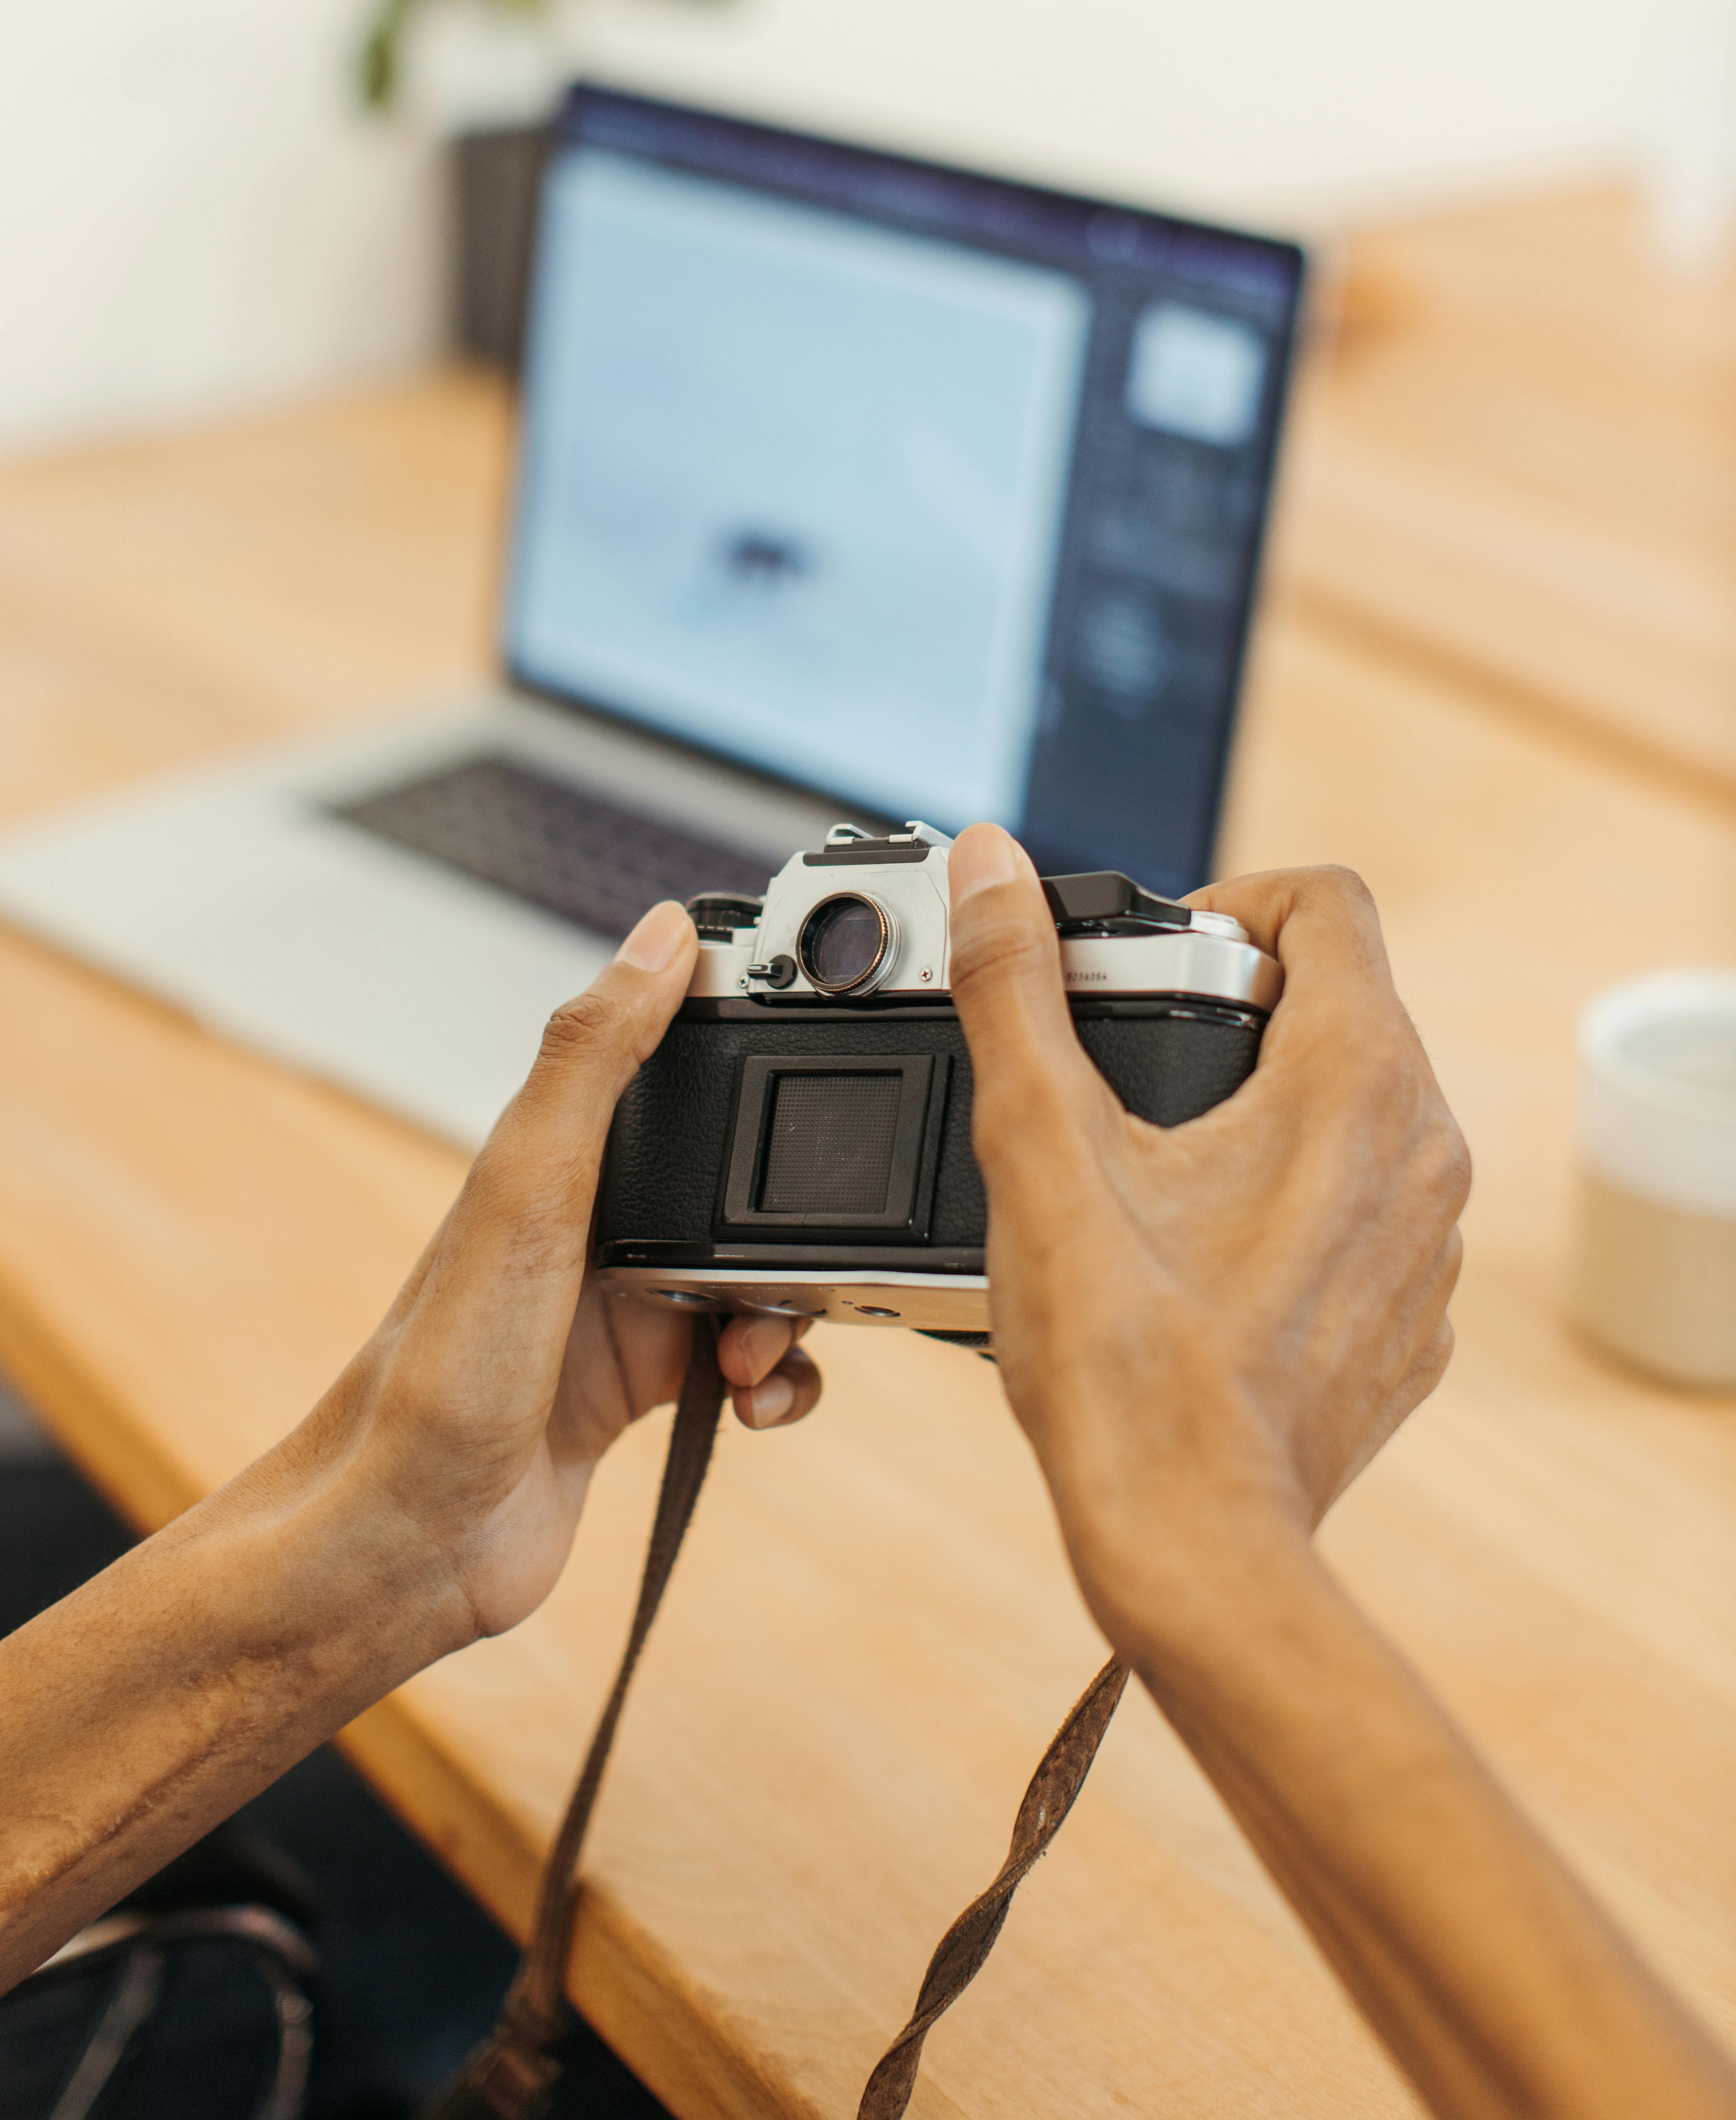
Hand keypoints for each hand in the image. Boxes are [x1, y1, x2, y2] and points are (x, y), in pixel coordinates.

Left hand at [285, 900, 821, 1646]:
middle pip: (745, 1178)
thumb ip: (595, 1057)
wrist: (405, 1546)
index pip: (681, 1062)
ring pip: (763, 1273)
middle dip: (797, 1220)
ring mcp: (625, 1304)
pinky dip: (777, 1382)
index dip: (755, 1048)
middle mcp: (597, 1219)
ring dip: (791, 1313)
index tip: (829, 1039)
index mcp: (565, 1154)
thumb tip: (663, 930)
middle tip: (802, 1268)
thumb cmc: (440, 1373)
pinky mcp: (644, 1386)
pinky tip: (753, 1408)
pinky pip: (753, 1361)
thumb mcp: (529, 1189)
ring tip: (755, 1358)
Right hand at [945, 827, 1466, 1658]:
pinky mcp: (1409, 1319)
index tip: (1153, 967)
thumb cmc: (1125, 1363)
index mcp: (1359, 1080)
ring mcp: (1429, 1243)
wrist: (1194, 1549)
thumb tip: (989, 869)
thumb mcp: (1042, 1145)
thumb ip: (1013, 988)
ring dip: (1257, 1106)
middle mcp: (1425, 1150)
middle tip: (1122, 1068)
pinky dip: (1285, 1202)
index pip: (1323, 903)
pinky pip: (1359, 1210)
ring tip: (1149, 1169)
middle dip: (1227, 1009)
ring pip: (1351, 1108)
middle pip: (1336, 1003)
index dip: (1229, 901)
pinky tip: (1196, 1257)